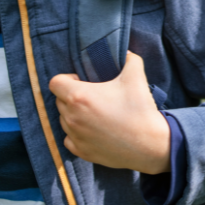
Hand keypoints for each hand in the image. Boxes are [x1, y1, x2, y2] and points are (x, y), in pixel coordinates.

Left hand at [49, 51, 170, 174]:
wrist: (150, 145)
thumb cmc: (140, 110)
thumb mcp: (136, 77)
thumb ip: (129, 59)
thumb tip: (125, 53)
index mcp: (79, 97)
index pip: (55, 83)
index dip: (67, 78)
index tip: (82, 81)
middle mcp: (72, 117)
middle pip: (59, 101)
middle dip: (71, 96)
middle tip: (93, 96)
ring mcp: (75, 136)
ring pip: (64, 120)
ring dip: (74, 114)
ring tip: (95, 113)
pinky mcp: (81, 151)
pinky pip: (69, 139)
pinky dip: (77, 133)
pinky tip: (94, 130)